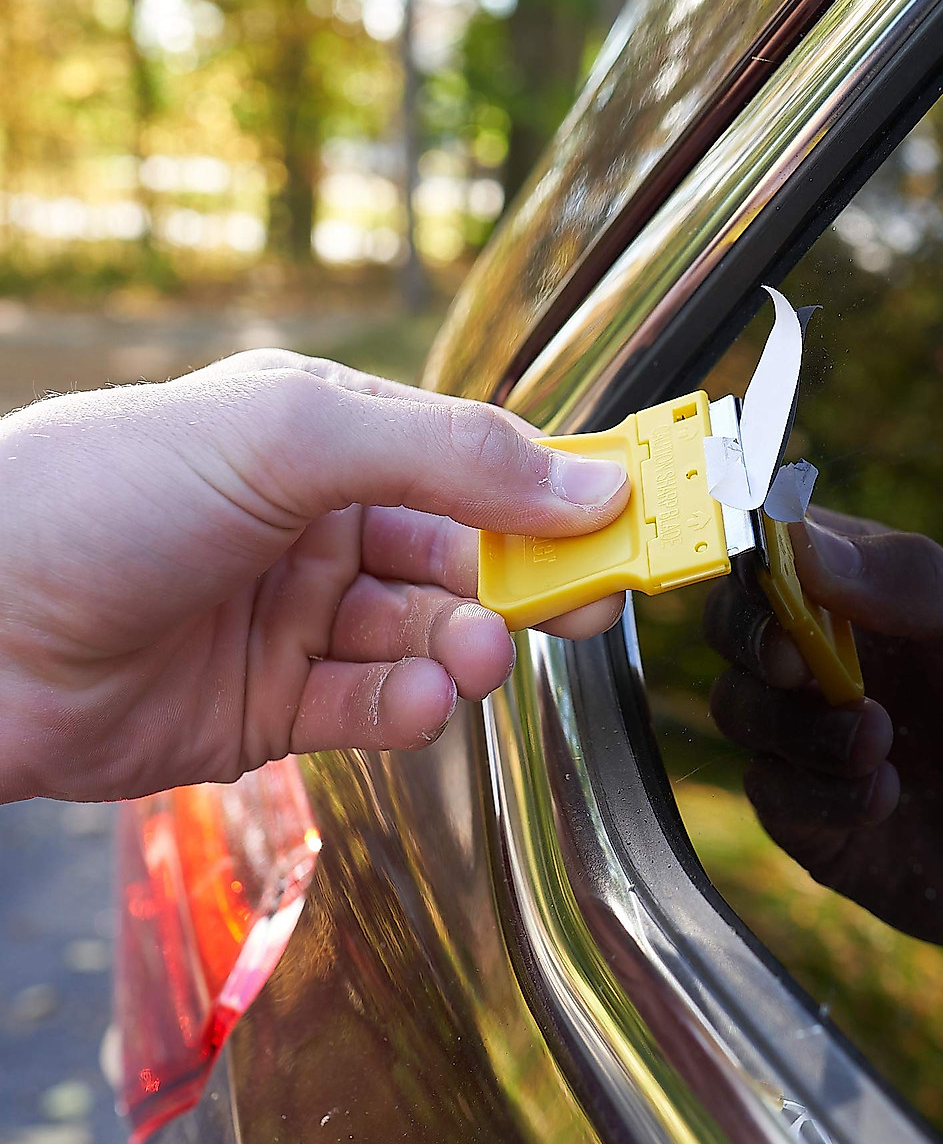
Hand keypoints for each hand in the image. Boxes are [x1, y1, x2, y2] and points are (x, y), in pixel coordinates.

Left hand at [0, 350, 628, 803]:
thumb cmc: (110, 492)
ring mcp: (302, 617)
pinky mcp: (277, 705)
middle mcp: (325, 524)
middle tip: (585, 603)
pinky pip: (374, 708)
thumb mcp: (292, 434)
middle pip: (467, 555)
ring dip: (464, 650)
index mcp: (334, 438)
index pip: (477, 460)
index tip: (630, 517)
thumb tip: (589, 483)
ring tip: (472, 658)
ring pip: (427, 636)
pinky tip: (417, 702)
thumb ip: (450, 454)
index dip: (557, 489)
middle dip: (525, 580)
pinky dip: (409, 708)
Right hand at [707, 510, 942, 1142]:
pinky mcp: (810, 816)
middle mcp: (833, 658)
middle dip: (751, 640)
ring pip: (737, 707)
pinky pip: (769, 790)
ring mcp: (815, 739)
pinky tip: (889, 798)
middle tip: (797, 665)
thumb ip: (919, 582)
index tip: (776, 581)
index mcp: (876, 593)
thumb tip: (800, 545)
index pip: (783, 547)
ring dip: (798, 726)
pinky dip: (820, 793)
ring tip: (882, 745)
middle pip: (733, 624)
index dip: (761, 557)